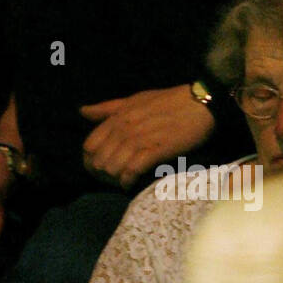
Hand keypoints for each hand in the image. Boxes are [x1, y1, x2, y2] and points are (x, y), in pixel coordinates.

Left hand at [80, 84, 214, 188]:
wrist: (200, 103)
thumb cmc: (168, 101)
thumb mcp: (134, 100)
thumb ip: (107, 108)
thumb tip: (82, 111)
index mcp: (118, 116)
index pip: (89, 145)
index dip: (90, 160)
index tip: (99, 168)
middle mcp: (125, 128)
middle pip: (99, 160)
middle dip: (102, 174)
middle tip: (112, 179)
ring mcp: (140, 139)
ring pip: (113, 167)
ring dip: (114, 179)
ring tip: (122, 181)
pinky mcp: (156, 150)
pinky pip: (132, 170)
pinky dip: (128, 180)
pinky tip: (130, 183)